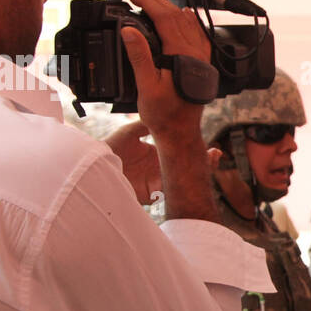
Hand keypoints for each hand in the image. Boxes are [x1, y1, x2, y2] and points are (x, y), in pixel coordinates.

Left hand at [103, 120, 223, 203]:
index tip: (211, 147)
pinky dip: (179, 189)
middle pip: (185, 168)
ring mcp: (155, 183)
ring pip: (181, 182)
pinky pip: (167, 194)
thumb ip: (147, 125)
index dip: (195, 151)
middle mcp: (158, 169)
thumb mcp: (130, 132)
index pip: (180, 153)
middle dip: (204, 163)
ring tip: (207, 163)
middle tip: (215, 155)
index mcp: (156, 154)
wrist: (94, 166)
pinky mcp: (149, 196)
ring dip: (196, 175)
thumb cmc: (110, 148)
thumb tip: (164, 114)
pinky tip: (188, 178)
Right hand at [122, 0, 211, 144]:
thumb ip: (139, 56)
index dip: (148, 2)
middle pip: (177, 16)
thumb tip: (129, 31)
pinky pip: (198, 36)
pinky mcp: (201, 65)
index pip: (165, 19)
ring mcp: (201, 58)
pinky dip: (188, 22)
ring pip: (188, 23)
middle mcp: (196, 54)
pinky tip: (185, 16)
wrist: (180, 133)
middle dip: (156, 0)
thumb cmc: (164, 115)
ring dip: (170, 8)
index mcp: (183, 56)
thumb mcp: (146, 86)